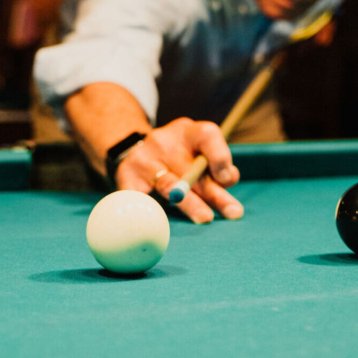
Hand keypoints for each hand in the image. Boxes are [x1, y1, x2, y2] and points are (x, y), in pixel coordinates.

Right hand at [114, 118, 242, 223]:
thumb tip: (228, 180)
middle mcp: (163, 142)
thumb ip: (216, 166)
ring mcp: (142, 159)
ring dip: (190, 204)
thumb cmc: (177, 159)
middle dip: (214, 194)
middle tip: (232, 212)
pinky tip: (159, 225)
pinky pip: (140, 199)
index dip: (220, 157)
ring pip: (169, 185)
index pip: (207, 135)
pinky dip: (152, 212)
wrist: (133, 153)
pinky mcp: (125, 177)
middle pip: (191, 169)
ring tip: (205, 218)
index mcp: (186, 132)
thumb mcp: (197, 153)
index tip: (227, 180)